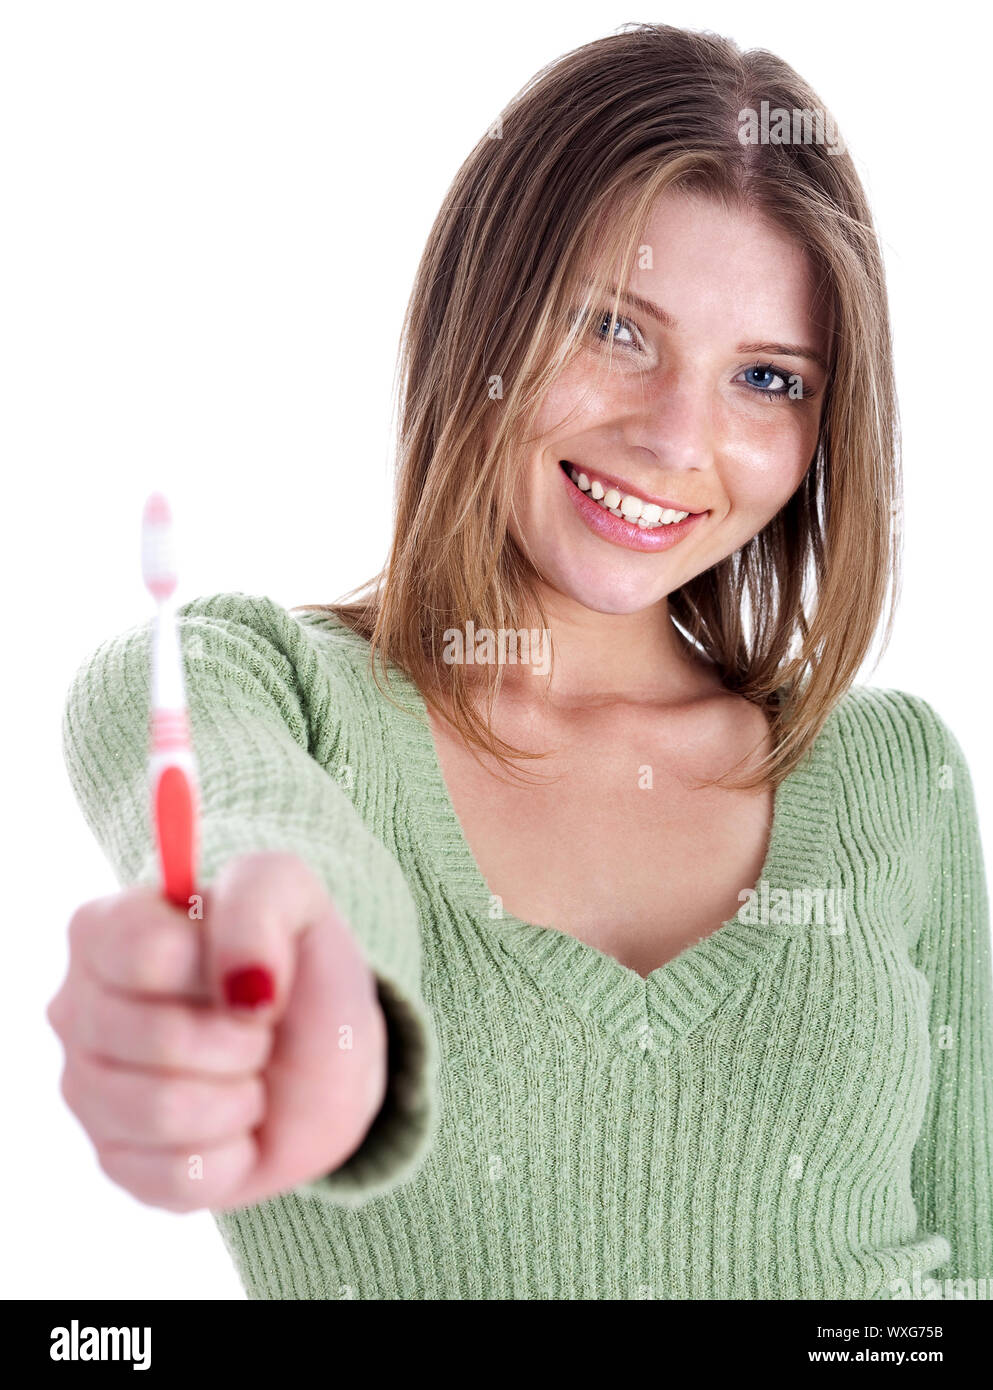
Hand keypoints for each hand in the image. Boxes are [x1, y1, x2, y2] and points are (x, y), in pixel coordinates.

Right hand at [47, 851, 387, 1210]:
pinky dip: (236, 1153)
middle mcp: (79, 1007)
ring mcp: (89, 1090)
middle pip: (156, 1039)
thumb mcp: (297, 897)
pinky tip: (237, 1124)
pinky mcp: (117, 1164)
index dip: (215, 967)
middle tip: (256, 1029)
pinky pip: (181, 1176)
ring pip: (164, 1112)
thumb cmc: (297, 968)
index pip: (143, 954)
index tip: (245, 969)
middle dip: (239, 1038)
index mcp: (107, 929)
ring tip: (249, 1072)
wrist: (327, 1061)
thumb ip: (264, 899)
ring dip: (241, 1095)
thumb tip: (240, 985)